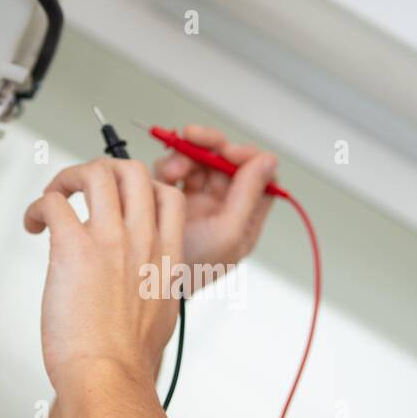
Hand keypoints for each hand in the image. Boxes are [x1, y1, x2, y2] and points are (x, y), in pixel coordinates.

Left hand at [24, 158, 184, 389]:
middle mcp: (142, 241)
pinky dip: (38, 207)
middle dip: (103, 170)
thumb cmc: (127, 360)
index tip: (121, 201)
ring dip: (68, 178)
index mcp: (166, 257)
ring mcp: (110, 240)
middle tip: (82, 188)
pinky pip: (53, 203)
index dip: (142, 187)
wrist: (109, 376)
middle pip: (132, 172)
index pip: (168, 197)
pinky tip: (33, 225)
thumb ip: (152, 288)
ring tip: (55, 196)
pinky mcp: (74, 247)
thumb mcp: (159, 316)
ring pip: (96, 173)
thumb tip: (135, 286)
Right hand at [154, 125, 277, 273]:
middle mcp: (223, 207)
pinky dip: (168, 165)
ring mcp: (198, 201)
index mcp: (245, 218)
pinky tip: (162, 176)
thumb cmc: (192, 269)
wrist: (147, 279)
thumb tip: (268, 161)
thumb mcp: (228, 233)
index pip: (258, 175)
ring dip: (184, 155)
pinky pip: (175, 169)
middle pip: (226, 161)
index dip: (245, 156)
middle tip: (191, 137)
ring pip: (200, 161)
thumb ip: (250, 195)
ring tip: (170, 169)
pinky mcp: (172, 198)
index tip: (227, 151)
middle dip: (209, 147)